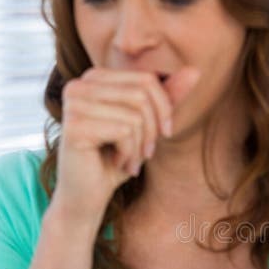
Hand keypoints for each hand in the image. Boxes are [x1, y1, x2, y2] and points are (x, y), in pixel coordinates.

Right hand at [53, 67, 188, 226]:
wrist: (87, 197)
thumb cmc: (116, 159)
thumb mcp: (148, 126)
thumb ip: (167, 97)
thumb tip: (195, 71)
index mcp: (95, 79)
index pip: (147, 80)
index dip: (163, 109)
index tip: (162, 136)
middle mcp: (79, 85)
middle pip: (142, 95)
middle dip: (152, 130)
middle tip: (145, 155)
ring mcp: (73, 104)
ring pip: (135, 115)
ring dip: (140, 146)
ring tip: (129, 162)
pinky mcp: (73, 125)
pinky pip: (124, 131)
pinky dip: (129, 153)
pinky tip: (116, 164)